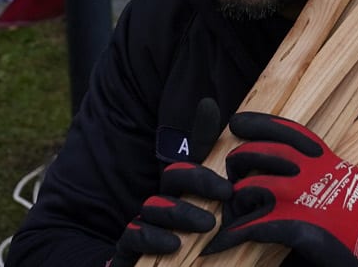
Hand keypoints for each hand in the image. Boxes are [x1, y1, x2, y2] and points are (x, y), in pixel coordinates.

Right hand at [108, 99, 231, 266]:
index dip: (204, 173)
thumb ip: (215, 174)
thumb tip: (209, 105)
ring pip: (153, 208)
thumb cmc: (189, 248)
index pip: (188, 168)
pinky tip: (174, 244)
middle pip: (172, 180)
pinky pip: (132, 237)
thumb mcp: (213, 215)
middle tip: (225, 195)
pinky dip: (151, 238)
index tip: (229, 188)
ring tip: (207, 224)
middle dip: (197, 183)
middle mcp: (162, 205)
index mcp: (182, 193)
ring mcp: (143, 226)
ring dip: (179, 213)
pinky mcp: (127, 252)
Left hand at [205, 113, 357, 266]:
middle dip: (235, 170)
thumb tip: (294, 170)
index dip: (251, 123)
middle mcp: (300, 167)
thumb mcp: (341, 172)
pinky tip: (219, 244)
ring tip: (237, 217)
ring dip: (235, 206)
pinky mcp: (287, 223)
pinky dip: (229, 238)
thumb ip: (314, 166)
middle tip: (235, 183)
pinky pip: (245, 228)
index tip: (236, 124)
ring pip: (242, 190)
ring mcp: (292, 194)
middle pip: (248, 156)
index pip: (276, 127)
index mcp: (315, 152)